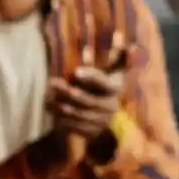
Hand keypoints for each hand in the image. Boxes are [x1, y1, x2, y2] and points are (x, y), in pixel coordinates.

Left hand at [48, 39, 131, 155]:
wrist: (108, 121)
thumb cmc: (106, 88)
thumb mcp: (115, 72)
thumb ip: (121, 59)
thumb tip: (132, 46)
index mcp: (115, 89)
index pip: (104, 83)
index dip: (91, 77)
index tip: (76, 71)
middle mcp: (110, 106)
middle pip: (88, 100)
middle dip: (68, 92)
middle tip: (52, 83)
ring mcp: (101, 121)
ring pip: (78, 114)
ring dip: (61, 106)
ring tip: (46, 98)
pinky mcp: (90, 132)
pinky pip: (73, 126)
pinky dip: (60, 119)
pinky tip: (50, 110)